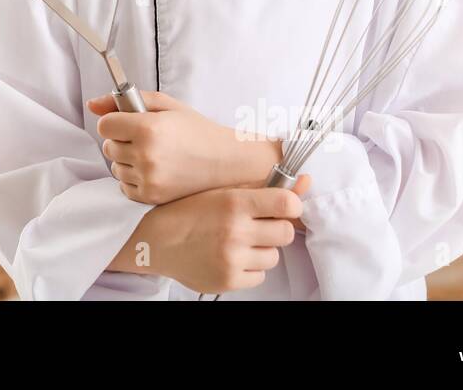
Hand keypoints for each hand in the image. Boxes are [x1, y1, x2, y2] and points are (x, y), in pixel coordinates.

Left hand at [88, 89, 279, 204]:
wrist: (226, 162)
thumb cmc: (196, 130)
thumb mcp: (165, 105)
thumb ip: (125, 101)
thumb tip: (92, 104)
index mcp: (147, 128)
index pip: (105, 125)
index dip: (116, 121)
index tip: (130, 122)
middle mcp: (145, 155)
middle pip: (108, 146)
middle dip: (122, 140)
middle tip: (147, 139)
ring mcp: (148, 179)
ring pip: (115, 167)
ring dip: (127, 161)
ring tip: (154, 155)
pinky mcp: (151, 197)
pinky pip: (124, 186)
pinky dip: (134, 179)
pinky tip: (155, 170)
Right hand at [123, 179, 309, 294]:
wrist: (156, 240)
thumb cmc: (189, 211)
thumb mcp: (223, 191)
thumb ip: (265, 187)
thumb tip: (307, 181)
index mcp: (234, 202)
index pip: (288, 205)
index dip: (291, 205)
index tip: (282, 206)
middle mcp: (234, 230)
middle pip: (285, 233)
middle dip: (275, 229)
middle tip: (255, 225)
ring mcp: (231, 258)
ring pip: (274, 257)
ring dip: (261, 250)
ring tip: (238, 242)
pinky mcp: (228, 280)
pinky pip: (259, 276)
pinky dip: (249, 268)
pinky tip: (230, 257)